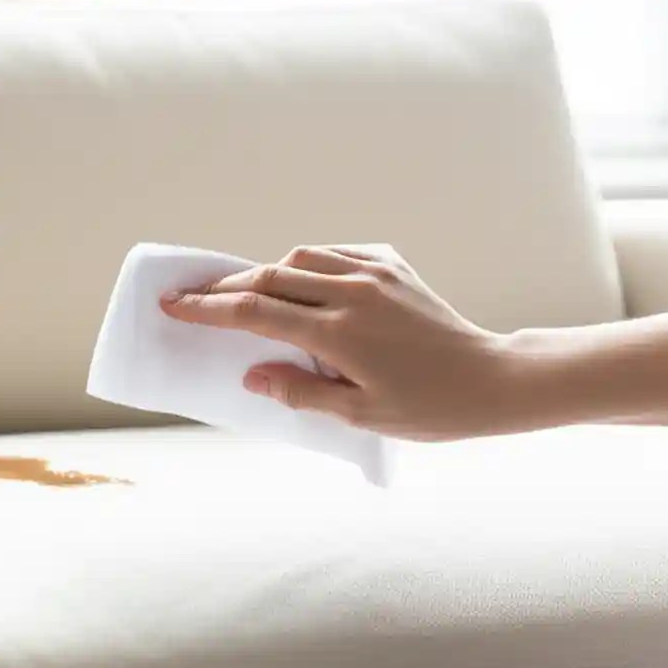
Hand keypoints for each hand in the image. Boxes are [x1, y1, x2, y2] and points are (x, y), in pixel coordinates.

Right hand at [159, 245, 528, 441]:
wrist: (494, 379)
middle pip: (268, 277)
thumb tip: (251, 374)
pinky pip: (334, 253)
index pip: (256, 312)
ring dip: (264, 273)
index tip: (174, 304)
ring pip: (299, 258)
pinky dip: (305, 263)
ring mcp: (374, 273)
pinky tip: (298, 282)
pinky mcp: (392, 265)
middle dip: (224, 287)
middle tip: (192, 295)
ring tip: (243, 293)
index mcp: (340, 333)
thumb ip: (299, 392)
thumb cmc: (430, 408)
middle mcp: (353, 292)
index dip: (208, 308)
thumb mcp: (359, 414)